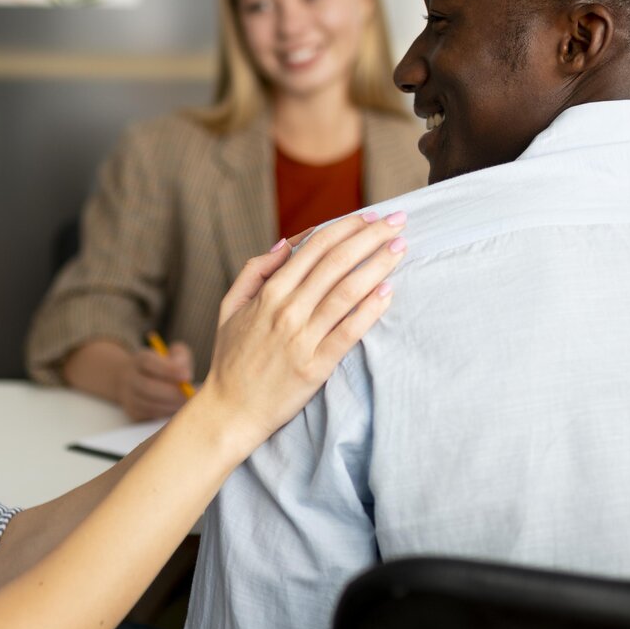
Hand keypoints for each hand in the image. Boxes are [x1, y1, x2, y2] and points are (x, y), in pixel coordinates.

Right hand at [116, 342, 194, 421]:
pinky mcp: (135, 414)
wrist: (136, 380)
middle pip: (148, 387)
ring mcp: (130, 397)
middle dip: (173, 393)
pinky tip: (179, 410)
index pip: (149, 362)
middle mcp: (131, 378)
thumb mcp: (171, 355)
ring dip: (173, 406)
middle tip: (193, 395)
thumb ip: (180, 358)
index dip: (168, 369)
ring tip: (190, 404)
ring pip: (150, 405)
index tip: (187, 376)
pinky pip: (152, 416)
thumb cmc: (162, 367)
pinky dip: (168, 414)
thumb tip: (185, 373)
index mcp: (140, 360)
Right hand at [196, 211, 405, 450]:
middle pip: (336, 262)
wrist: (229, 411)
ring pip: (346, 291)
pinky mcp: (315, 366)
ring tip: (400, 249)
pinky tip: (388, 291)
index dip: (346, 227)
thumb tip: (285, 243)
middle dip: (370, 237)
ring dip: (377, 265)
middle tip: (397, 222)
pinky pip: (348, 332)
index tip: (370, 217)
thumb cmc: (231, 360)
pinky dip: (370, 309)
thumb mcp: (229, 307)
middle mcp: (286, 310)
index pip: (314, 248)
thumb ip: (254, 271)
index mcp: (268, 293)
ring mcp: (302, 338)